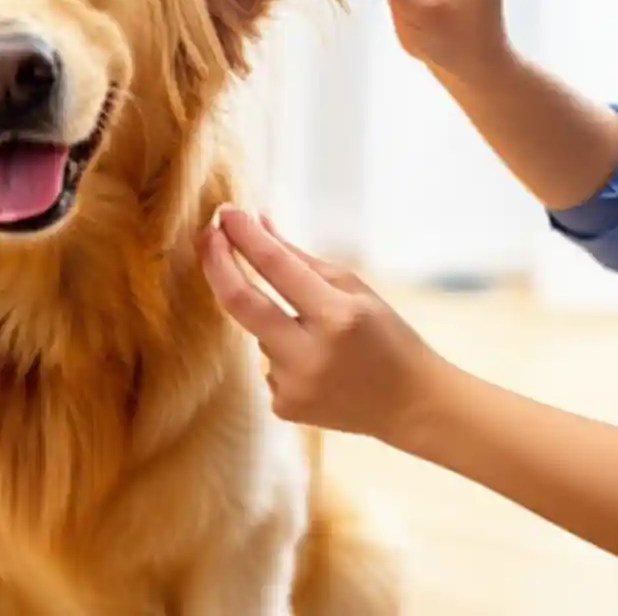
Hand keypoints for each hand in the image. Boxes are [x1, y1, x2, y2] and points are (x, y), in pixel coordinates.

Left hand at [199, 206, 446, 441]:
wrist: (410, 406)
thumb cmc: (386, 337)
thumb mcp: (354, 289)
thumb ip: (298, 258)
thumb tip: (256, 221)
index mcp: (338, 317)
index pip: (277, 266)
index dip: (246, 235)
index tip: (226, 211)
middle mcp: (310, 354)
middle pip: (240, 302)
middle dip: (216, 262)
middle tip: (206, 233)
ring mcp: (293, 385)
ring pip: (258, 332)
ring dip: (274, 320)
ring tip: (322, 338)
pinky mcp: (282, 407)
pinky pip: (266, 362)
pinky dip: (283, 352)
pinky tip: (319, 367)